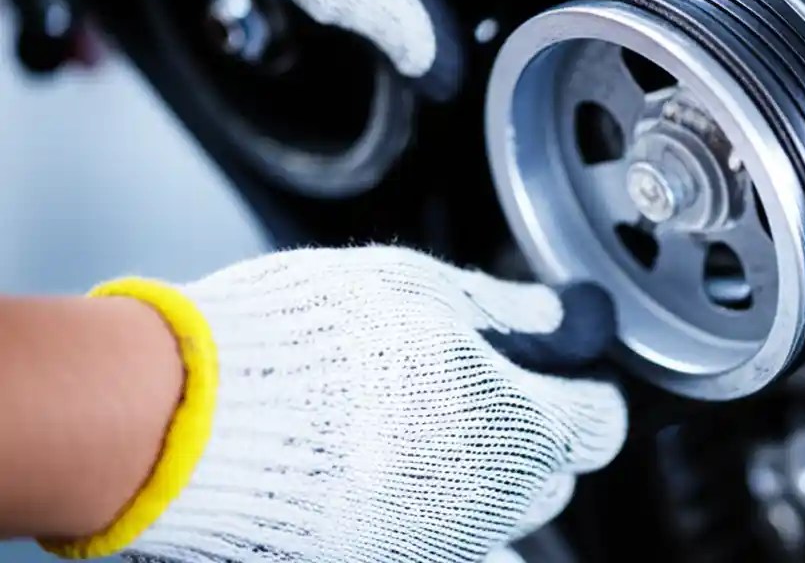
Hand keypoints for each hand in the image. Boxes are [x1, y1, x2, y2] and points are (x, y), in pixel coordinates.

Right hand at [103, 246, 622, 562]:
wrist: (186, 415)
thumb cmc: (299, 340)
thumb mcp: (413, 286)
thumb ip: (502, 308)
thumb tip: (556, 317)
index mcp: (519, 424)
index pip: (599, 426)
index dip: (586, 393)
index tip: (566, 378)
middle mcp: (492, 501)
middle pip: (552, 479)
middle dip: (532, 434)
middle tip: (476, 392)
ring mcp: (438, 546)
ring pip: (501, 523)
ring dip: (486, 484)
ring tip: (425, 440)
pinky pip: (448, 554)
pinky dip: (443, 526)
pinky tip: (405, 490)